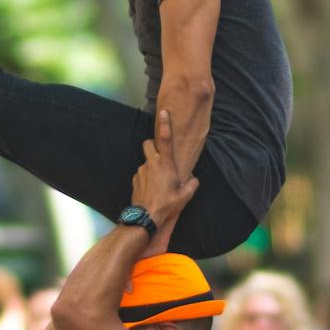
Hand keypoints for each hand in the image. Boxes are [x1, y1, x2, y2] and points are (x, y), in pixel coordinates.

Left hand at [131, 110, 199, 233]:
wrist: (145, 216)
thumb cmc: (166, 204)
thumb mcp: (185, 196)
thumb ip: (192, 184)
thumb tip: (194, 180)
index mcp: (165, 164)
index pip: (165, 139)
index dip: (165, 124)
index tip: (164, 113)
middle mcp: (151, 163)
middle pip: (148, 143)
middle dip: (153, 145)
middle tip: (160, 155)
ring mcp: (141, 171)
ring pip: (146, 161)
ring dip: (152, 166)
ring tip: (159, 182)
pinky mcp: (135, 179)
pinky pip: (141, 173)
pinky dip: (146, 178)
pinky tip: (152, 189)